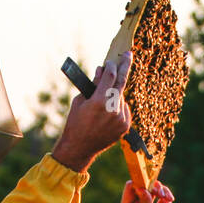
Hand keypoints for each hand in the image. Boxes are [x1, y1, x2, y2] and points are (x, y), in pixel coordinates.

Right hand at [52, 53, 133, 172]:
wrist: (80, 148)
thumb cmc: (76, 122)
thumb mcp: (80, 100)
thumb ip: (94, 85)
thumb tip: (102, 70)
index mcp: (98, 102)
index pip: (110, 76)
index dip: (111, 66)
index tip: (110, 61)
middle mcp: (112, 110)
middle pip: (121, 83)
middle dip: (124, 67)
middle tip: (127, 54)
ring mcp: (121, 119)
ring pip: (121, 97)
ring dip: (116, 92)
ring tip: (104, 98)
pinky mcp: (125, 126)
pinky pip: (124, 109)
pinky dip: (118, 104)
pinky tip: (109, 108)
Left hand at [120, 179, 174, 202]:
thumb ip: (143, 202)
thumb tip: (144, 189)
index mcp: (128, 201)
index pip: (132, 185)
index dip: (141, 183)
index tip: (148, 188)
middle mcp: (137, 201)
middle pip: (147, 185)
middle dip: (156, 187)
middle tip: (162, 194)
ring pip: (156, 192)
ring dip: (165, 192)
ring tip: (169, 198)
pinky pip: (163, 202)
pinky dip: (167, 202)